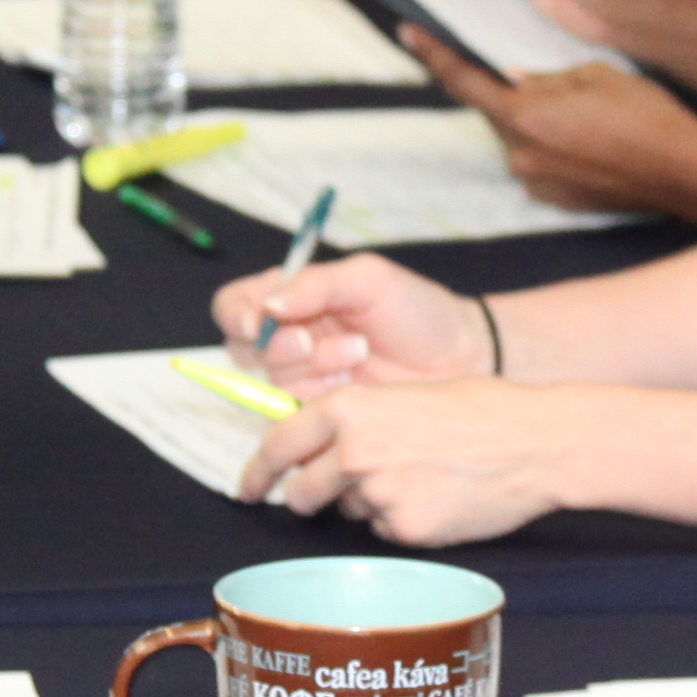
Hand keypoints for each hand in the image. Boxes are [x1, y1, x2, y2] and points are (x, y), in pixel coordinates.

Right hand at [208, 250, 492, 393]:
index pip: (234, 306)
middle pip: (244, 350)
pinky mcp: (322, 416)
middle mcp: (289, 340)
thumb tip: (268, 306)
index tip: (261, 322)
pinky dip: (324, 397)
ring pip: (274, 382)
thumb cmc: (417, 311)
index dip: (237, 315)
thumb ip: (315, 284)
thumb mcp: (367, 279)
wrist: (461, 357)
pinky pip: (298, 415)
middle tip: (321, 338)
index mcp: (292, 299)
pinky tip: (356, 383)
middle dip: (284, 345)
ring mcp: (305, 380)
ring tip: (359, 352)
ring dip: (315, 366)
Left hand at [241, 375, 574, 540]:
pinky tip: (439, 499)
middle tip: (331, 497)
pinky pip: (387, 533)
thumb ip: (358, 420)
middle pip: (302, 493)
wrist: (537, 441)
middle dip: (310, 499)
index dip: (256, 472)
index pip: (279, 445)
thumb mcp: (406, 396)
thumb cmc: (481, 409)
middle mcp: (354, 452)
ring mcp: (378, 494)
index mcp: (349, 409)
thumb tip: (322, 447)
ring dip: (368, 505)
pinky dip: (404, 523)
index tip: (246, 489)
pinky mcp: (406, 529)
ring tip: (419, 480)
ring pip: (350, 513)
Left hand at [400, 18, 696, 218]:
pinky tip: (593, 142)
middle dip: (510, 95)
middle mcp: (522, 155)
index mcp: (526, 117)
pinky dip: (555, 148)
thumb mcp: (595, 75)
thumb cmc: (647, 116)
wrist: (687, 173)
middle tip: (557, 85)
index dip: (433, 55)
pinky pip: (542, 164)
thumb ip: (546, 78)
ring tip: (588, 116)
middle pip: (496, 114)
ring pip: (521, 140)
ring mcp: (539, 183)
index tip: (408, 32)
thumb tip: (520, 81)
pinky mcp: (559, 200)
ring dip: (538, 123)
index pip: (463, 82)